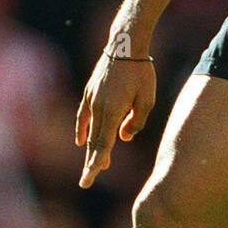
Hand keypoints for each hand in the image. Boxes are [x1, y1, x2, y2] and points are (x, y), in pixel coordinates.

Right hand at [75, 53, 155, 187]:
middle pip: (94, 141)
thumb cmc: (141, 73)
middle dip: (92, 162)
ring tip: (94, 165)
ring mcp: (92, 99)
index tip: (90, 177)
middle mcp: (98, 107)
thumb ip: (136, 122)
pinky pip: (83, 116)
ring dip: (92, 148)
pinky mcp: (90, 92)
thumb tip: (123, 137)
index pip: (103, 143)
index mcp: (113, 111)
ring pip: (90, 130)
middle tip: (87, 181)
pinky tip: (80, 141)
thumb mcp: (147, 99)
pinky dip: (82, 130)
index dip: (96, 162)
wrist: (125, 46)